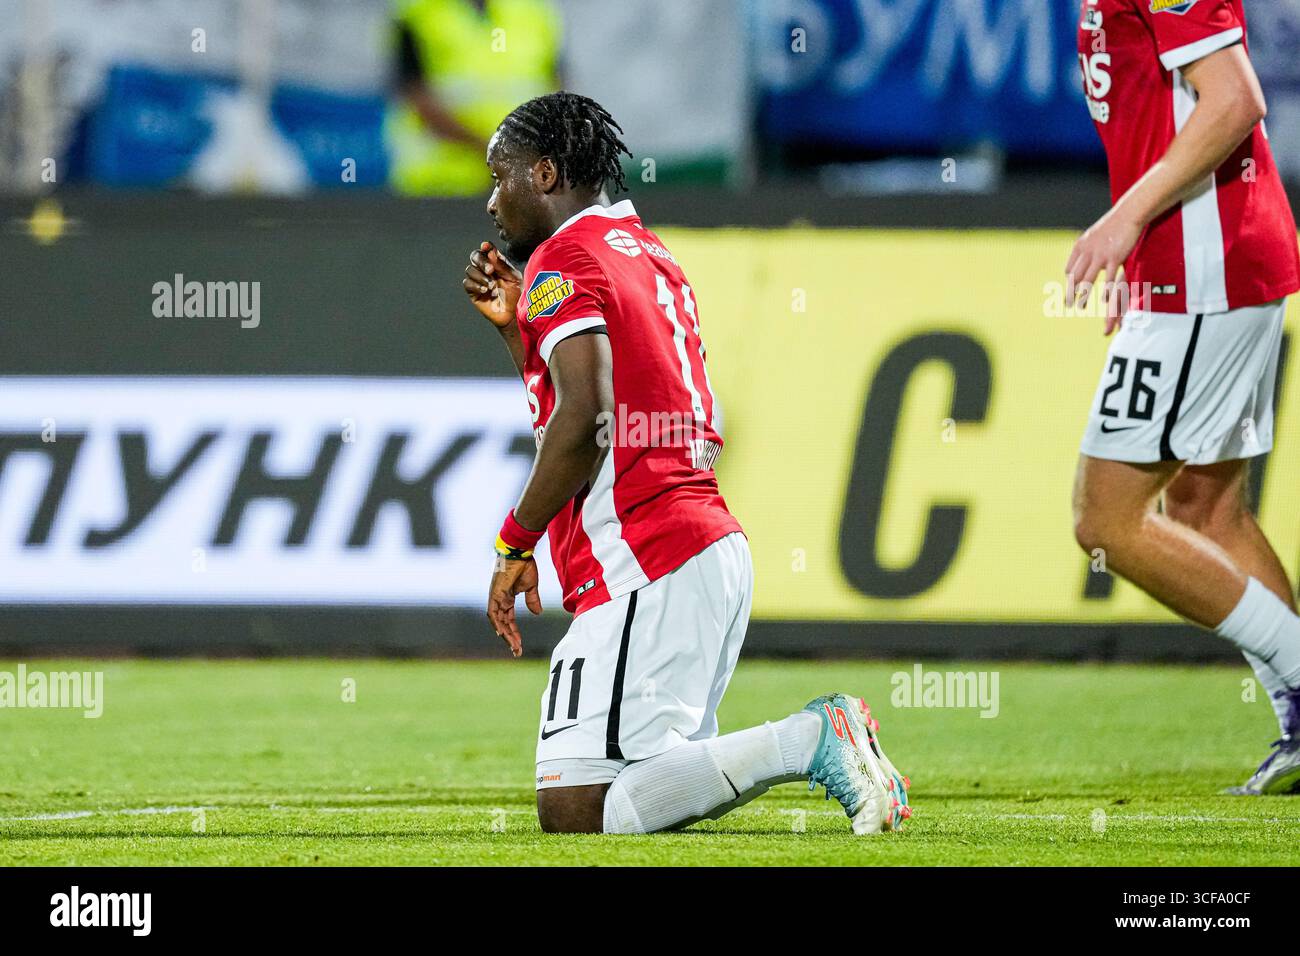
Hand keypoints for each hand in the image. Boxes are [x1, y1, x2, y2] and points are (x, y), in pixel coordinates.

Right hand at [463, 241, 522, 329]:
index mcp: (496, 263)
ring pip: (470, 270)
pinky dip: (476, 285)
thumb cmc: (517, 295)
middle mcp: (485, 270)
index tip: (486, 246)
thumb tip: (490, 252)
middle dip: (481, 261)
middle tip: (490, 270)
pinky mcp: (473, 292)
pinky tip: (486, 290)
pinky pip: (467, 284)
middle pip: (475, 256)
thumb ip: (502, 265)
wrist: (513, 314)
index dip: (486, 247)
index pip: (488, 251)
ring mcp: (478, 280)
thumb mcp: (514, 278)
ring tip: (492, 286)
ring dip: (481, 276)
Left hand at [486, 555, 541, 656]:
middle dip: (510, 638)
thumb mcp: (531, 586)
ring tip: (514, 646)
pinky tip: (501, 633)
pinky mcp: (495, 593)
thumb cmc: (524, 565)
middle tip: (517, 651)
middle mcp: (499, 600)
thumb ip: (532, 600)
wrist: (519, 551)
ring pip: (497, 621)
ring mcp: (496, 597)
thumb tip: (537, 613)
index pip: (508, 620)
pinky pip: (493, 612)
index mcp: (506, 598)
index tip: (519, 644)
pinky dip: (496, 623)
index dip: (514, 632)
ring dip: (505, 634)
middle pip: (503, 623)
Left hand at [1065, 211, 1143, 334]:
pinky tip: (1103, 300)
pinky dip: (1105, 290)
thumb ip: (1087, 248)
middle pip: (1075, 277)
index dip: (1070, 281)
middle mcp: (1087, 252)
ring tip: (1081, 307)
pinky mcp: (1114, 258)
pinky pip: (1108, 278)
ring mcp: (1100, 255)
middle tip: (1067, 305)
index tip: (1072, 290)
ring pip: (1087, 280)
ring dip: (1083, 296)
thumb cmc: (1112, 225)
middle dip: (1070, 292)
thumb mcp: (1093, 235)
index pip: (1070, 269)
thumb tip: (1084, 258)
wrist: (1127, 214)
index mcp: (1080, 247)